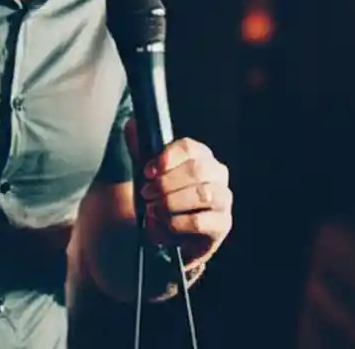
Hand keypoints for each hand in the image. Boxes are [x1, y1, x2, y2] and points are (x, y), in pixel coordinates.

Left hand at [139, 137, 231, 266]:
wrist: (172, 232)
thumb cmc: (163, 196)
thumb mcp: (149, 172)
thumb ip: (141, 147)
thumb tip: (131, 123)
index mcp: (201, 156)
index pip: (189, 147)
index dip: (166, 158)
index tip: (147, 172)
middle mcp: (217, 174)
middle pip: (197, 170)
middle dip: (166, 183)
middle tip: (146, 193)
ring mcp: (223, 199)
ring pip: (202, 194)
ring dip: (171, 203)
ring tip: (153, 210)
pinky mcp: (222, 224)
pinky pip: (200, 222)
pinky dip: (177, 223)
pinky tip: (164, 224)